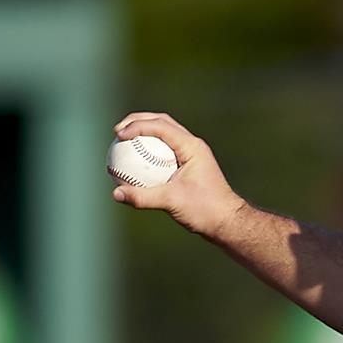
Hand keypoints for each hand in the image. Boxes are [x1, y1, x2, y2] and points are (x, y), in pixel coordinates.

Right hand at [110, 113, 248, 240]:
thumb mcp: (171, 202)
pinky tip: (132, 163)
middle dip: (137, 121)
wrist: (226, 221)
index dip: (136, 126)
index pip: (160, 126)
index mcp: (192, 147)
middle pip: (161, 122)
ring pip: (163, 134)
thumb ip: (142, 197)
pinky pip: (164, 151)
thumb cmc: (205, 210)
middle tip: (117, 131)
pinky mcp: (187, 165)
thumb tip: (115, 194)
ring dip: (143, 133)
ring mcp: (191, 154)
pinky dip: (148, 152)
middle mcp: (192, 145)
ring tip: (121, 141)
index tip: (118, 135)